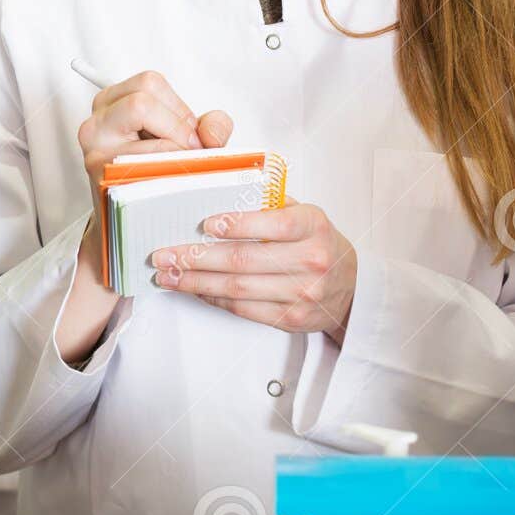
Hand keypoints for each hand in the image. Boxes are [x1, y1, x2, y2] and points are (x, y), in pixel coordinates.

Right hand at [59, 70, 232, 365]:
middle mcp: (94, 123)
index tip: (188, 139)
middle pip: (143, 97)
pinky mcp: (99, 175)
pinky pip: (141, 157)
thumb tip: (213, 130)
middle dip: (176, 126)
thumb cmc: (158, 181)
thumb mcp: (186, 146)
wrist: (130, 230)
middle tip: (187, 154)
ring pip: (141, 123)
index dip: (179, 109)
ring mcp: (93, 149)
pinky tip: (169, 185)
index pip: (151, 83)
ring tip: (178, 170)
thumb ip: (209, 128)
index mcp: (111, 104)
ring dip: (173, 147)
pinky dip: (166, 167)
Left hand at [148, 200, 358, 345]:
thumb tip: (218, 195)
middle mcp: (310, 260)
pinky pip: (243, 309)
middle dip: (196, 258)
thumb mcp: (304, 214)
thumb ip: (269, 204)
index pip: (271, 224)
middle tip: (165, 255)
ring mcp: (302, 294)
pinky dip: (213, 298)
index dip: (235, 225)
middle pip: (243, 261)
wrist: (350, 286)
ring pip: (238, 289)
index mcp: (312, 226)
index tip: (205, 224)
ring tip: (168, 275)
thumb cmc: (317, 242)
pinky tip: (194, 289)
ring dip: (196, 282)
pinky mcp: (291, 319)